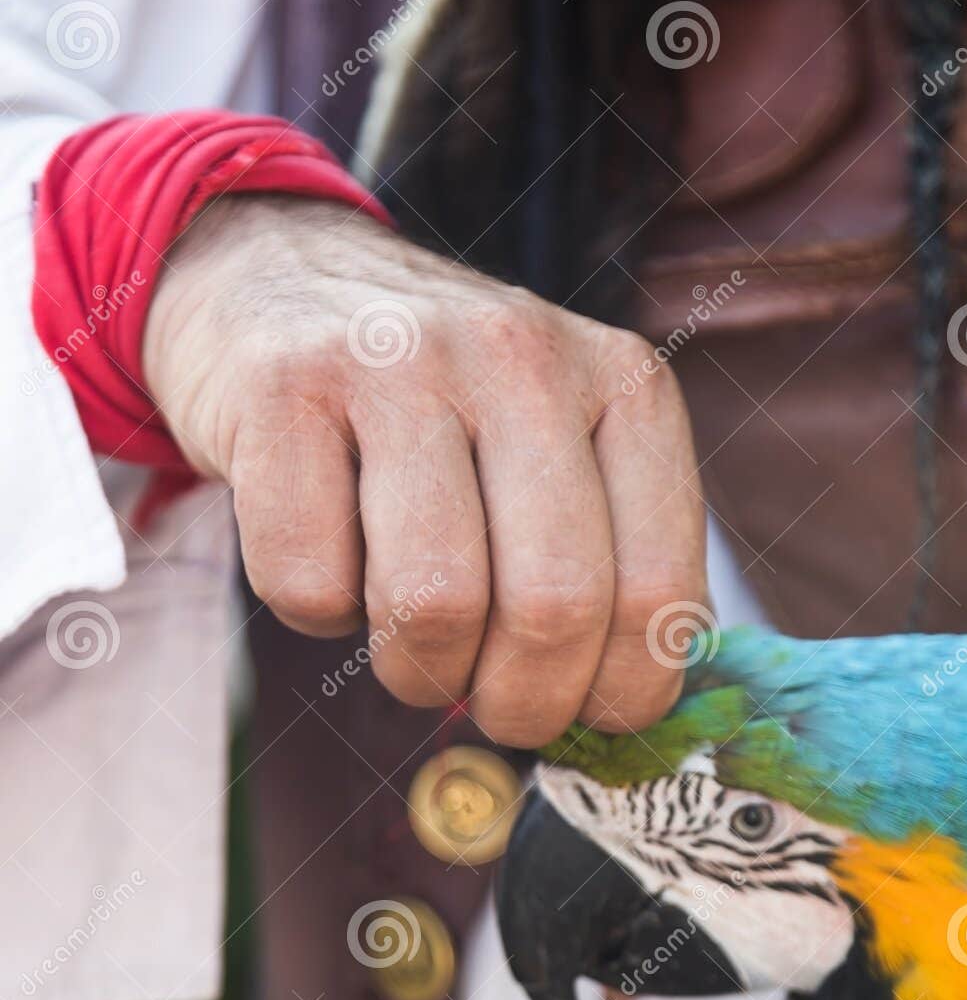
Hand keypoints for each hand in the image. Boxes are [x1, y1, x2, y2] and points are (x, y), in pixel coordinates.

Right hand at [143, 195, 707, 745]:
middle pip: (551, 608)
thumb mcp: (559, 453)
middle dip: (519, 701)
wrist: (276, 281)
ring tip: (409, 640)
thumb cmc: (440, 415)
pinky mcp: (284, 387)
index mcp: (623, 384)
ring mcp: (399, 362)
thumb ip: (610, 563)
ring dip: (418, 669)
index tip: (581, 711)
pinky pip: (309, 583)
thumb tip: (626, 718)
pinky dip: (316, 614)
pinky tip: (330, 559)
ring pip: (434, 605)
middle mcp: (523, 356)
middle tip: (489, 703)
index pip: (657, 594)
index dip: (618, 694)